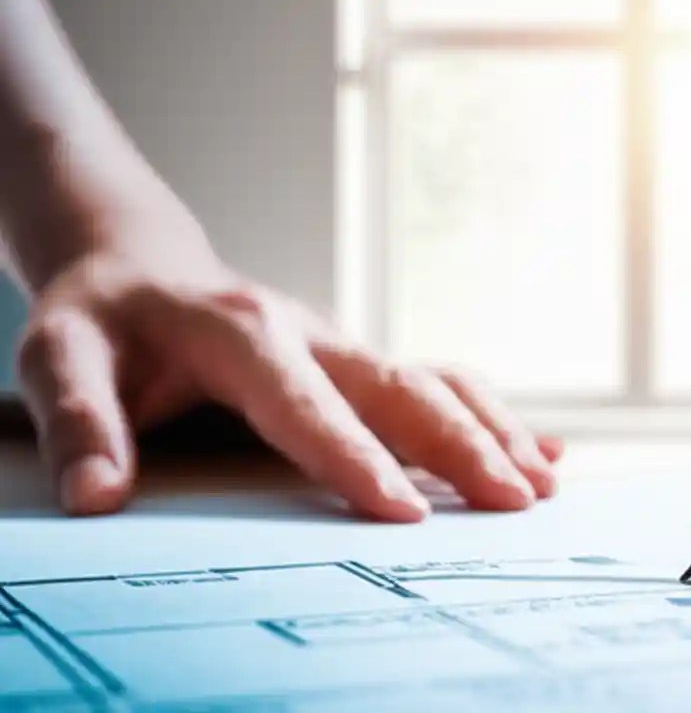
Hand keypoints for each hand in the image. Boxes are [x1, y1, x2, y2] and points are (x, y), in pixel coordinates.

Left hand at [17, 213, 560, 518]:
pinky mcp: (359, 363)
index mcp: (241, 331)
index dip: (353, 457)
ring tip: (544, 484)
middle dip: (461, 444)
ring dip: (493, 430)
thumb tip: (99, 496)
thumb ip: (80, 420)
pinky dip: (493, 416)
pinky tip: (543, 450)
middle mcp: (309, 333)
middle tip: (514, 501)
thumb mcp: (61, 355)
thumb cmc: (105, 319)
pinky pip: (439, 383)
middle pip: (399, 387)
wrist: (141, 266)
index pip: (303, 403)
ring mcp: (342, 346)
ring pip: (435, 381)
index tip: (400, 510)